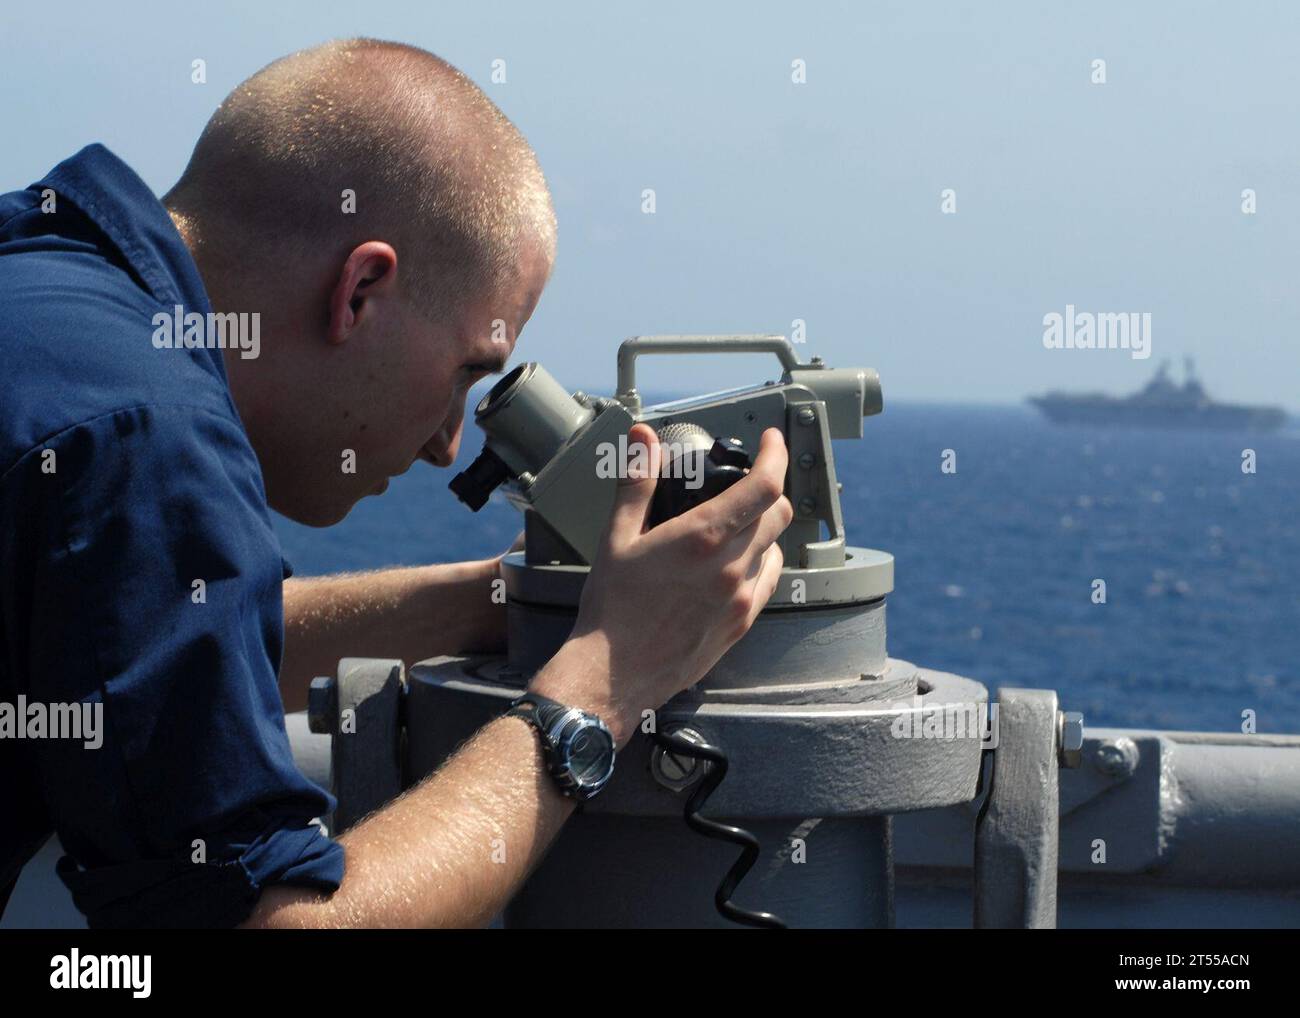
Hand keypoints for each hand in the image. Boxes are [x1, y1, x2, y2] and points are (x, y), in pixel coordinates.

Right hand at [530, 424, 792, 742]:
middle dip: (768, 489)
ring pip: (775, 547)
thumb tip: (643, 439)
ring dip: (764, 529)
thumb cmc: (611, 609)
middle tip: (746, 483)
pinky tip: (733, 564)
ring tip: (734, 526)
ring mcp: (740, 599)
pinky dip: (759, 562)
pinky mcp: (741, 624)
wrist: (613, 674)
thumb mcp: (617, 537)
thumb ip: (637, 483)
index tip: (772, 441)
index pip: (764, 485)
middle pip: (779, 513)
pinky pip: (767, 581)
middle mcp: (730, 567)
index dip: (777, 454)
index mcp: (702, 538)